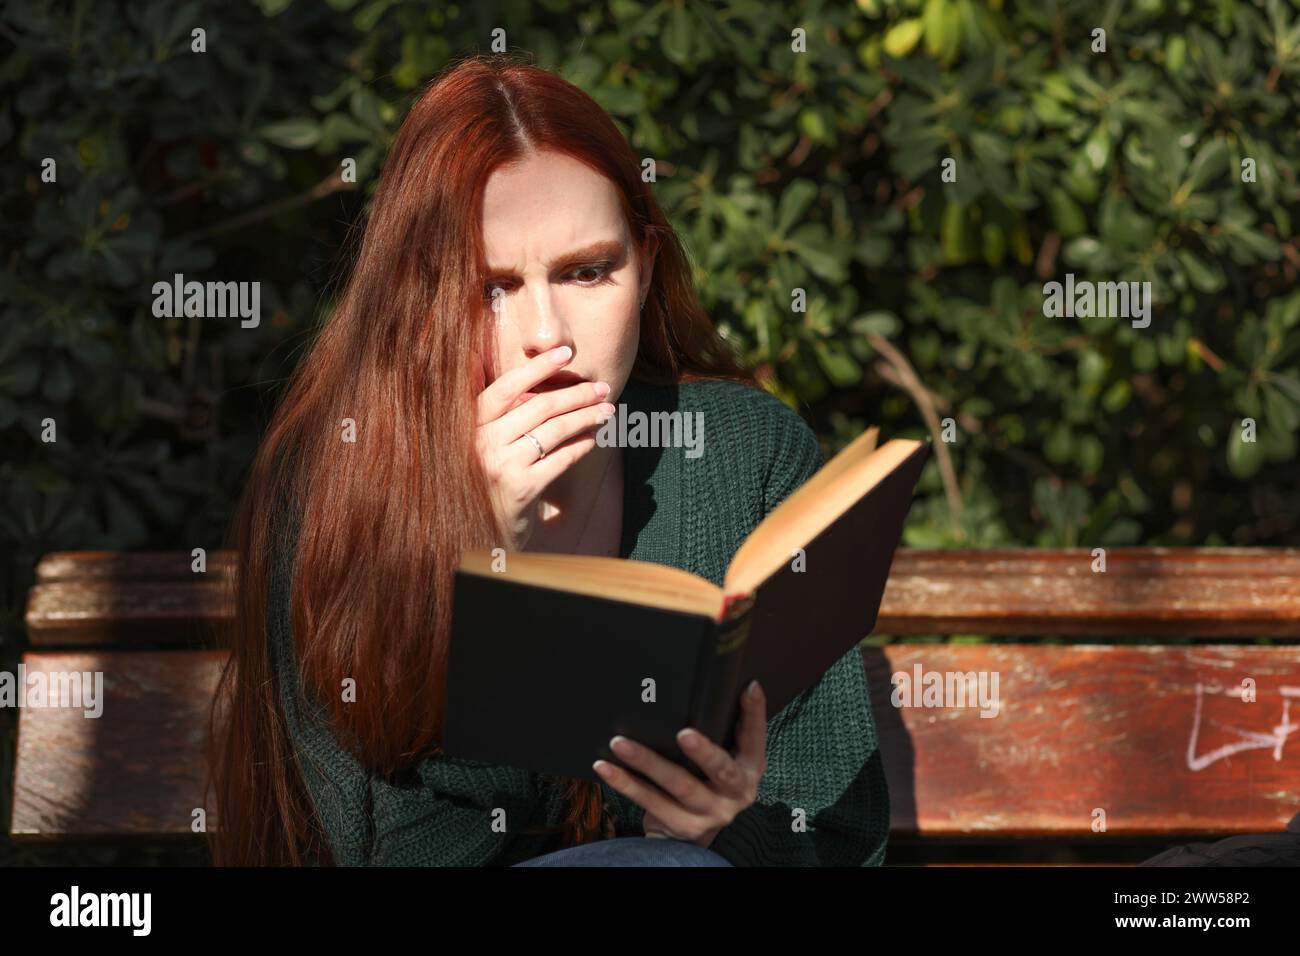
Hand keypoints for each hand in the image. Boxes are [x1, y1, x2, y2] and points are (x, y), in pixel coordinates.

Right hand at [473, 345, 614, 550]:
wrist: (480, 533)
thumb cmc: (488, 483)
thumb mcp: (485, 446)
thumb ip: (499, 415)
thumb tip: (519, 376)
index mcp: (472, 426)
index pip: (505, 387)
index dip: (537, 367)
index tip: (566, 353)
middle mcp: (483, 443)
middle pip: (540, 407)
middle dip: (577, 395)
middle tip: (601, 389)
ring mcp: (501, 466)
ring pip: (554, 430)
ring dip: (586, 418)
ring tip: (607, 411)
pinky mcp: (522, 489)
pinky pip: (561, 458)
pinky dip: (581, 446)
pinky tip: (594, 438)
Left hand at [594, 680, 767, 847]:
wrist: (690, 838)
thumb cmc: (704, 782)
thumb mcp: (721, 761)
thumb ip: (720, 732)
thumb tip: (699, 686)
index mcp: (750, 769)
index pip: (756, 738)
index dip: (755, 713)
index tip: (749, 688)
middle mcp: (737, 794)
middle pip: (721, 770)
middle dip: (704, 752)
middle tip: (684, 734)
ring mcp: (710, 813)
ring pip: (679, 785)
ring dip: (647, 762)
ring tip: (620, 743)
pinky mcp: (682, 826)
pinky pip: (649, 801)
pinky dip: (625, 783)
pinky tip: (605, 767)